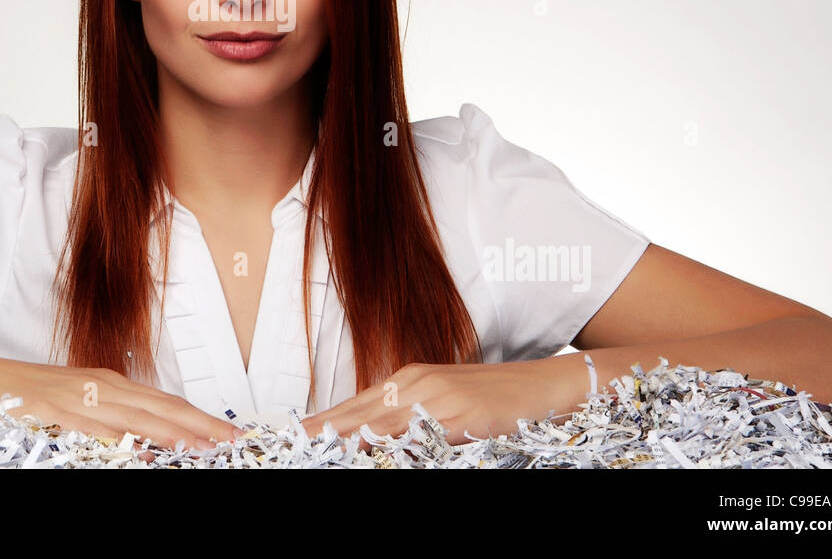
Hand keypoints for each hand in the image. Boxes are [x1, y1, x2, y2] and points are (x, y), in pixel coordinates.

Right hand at [0, 353, 239, 450]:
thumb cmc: (24, 391)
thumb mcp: (74, 403)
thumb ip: (108, 419)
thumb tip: (140, 442)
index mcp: (108, 383)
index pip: (164, 402)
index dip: (198, 417)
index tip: (227, 431)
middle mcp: (98, 386)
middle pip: (159, 407)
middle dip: (199, 424)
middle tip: (233, 440)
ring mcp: (74, 396)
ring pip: (133, 417)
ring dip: (170, 432)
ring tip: (202, 446)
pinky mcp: (49, 409)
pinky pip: (87, 426)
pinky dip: (114, 438)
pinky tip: (134, 449)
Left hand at [299, 360, 580, 448]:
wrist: (544, 384)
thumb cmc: (492, 395)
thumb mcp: (442, 402)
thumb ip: (408, 418)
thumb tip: (375, 437)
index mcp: (406, 380)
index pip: (353, 406)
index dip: (321, 421)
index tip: (290, 435)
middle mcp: (414, 383)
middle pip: (357, 413)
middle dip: (321, 431)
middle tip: (288, 445)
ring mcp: (436, 396)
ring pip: (380, 423)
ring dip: (346, 438)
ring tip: (315, 450)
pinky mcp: (460, 413)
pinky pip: (419, 432)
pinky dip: (393, 443)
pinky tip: (372, 451)